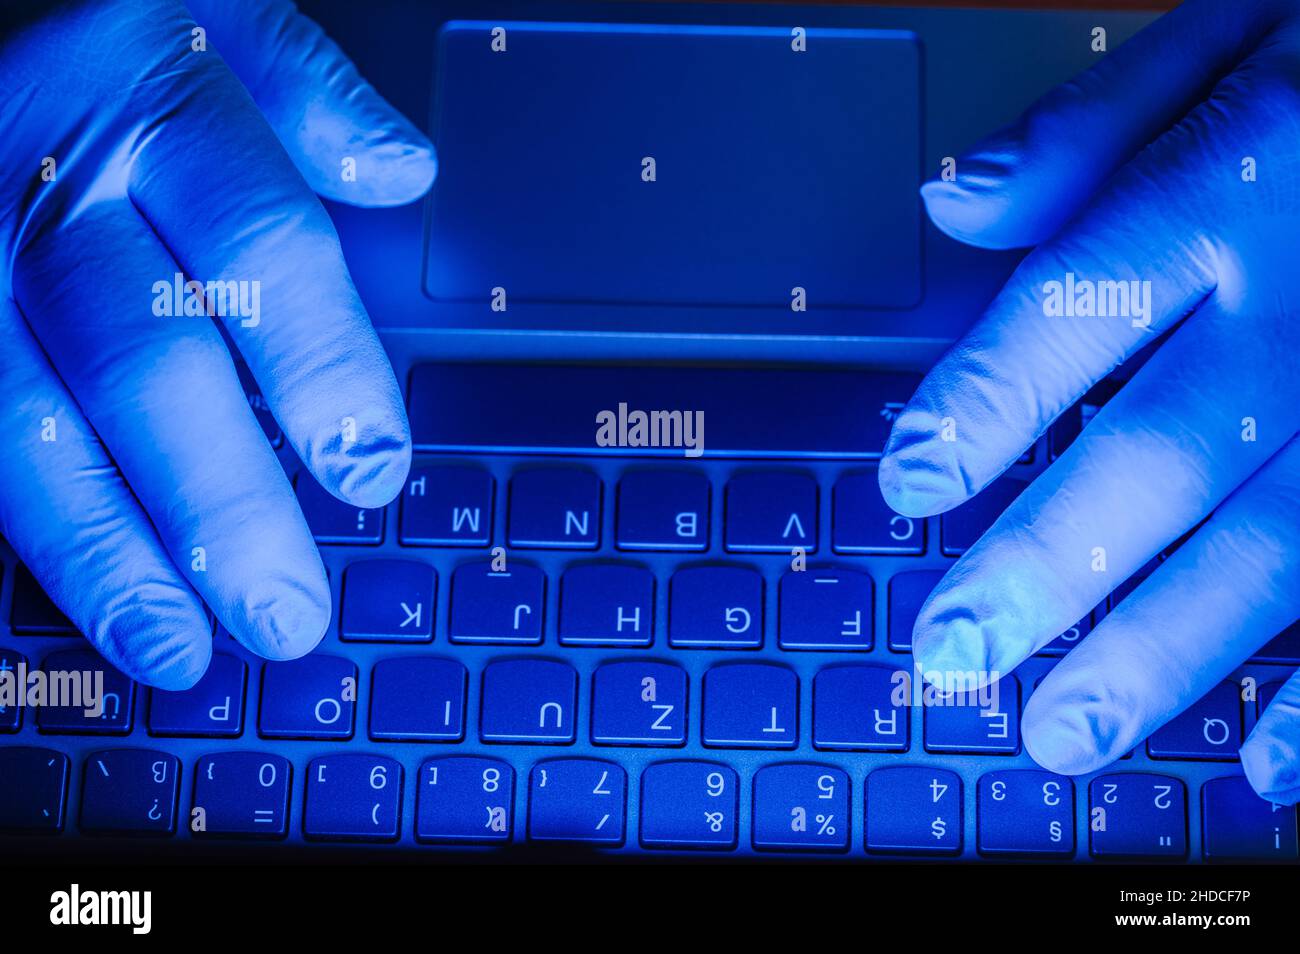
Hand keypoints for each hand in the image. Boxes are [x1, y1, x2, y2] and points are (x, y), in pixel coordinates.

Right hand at [0, 0, 433, 687]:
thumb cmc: (112, 37)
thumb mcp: (217, 15)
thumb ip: (310, 92)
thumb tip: (404, 172)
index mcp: (154, 106)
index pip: (259, 248)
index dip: (321, 366)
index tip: (373, 470)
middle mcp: (47, 188)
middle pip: (144, 362)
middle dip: (219, 502)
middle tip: (287, 611)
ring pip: (27, 422)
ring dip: (107, 551)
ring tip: (176, 649)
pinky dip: (27, 527)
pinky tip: (78, 597)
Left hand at [880, 0, 1299, 802]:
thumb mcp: (1229, 38)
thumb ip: (1092, 126)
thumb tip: (950, 200)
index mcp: (1239, 184)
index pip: (1080, 301)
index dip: (985, 401)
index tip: (909, 484)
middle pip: (1163, 452)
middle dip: (1050, 564)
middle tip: (954, 652)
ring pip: (1276, 542)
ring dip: (1164, 651)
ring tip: (1065, 733)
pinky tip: (1261, 758)